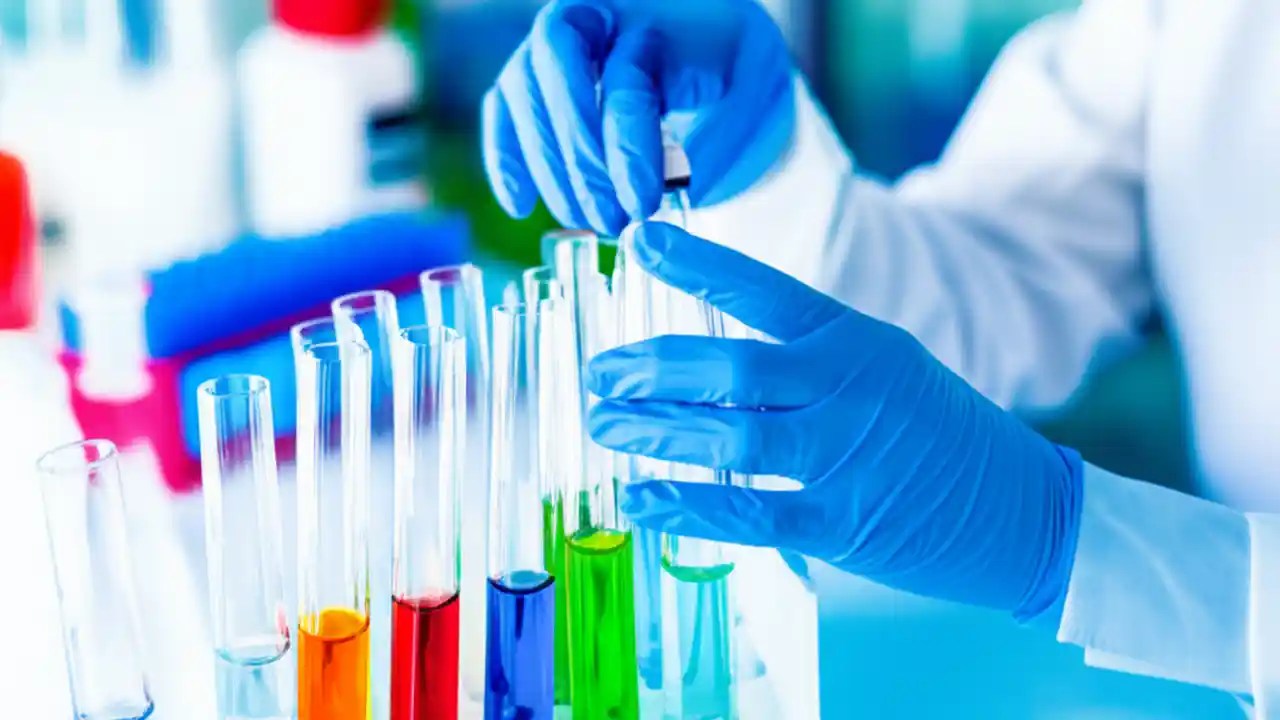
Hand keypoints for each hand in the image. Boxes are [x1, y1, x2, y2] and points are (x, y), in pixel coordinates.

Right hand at [482, 0, 795, 235]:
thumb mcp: (756, 102)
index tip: (642, 207)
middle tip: (607, 222)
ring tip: (582, 222)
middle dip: (577, 156)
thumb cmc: (743, 80)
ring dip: (544, 166)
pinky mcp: (538, 72)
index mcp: (662, 17)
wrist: (728, 61)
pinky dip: (505, 156)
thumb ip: (715, 141)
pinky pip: (504, 105)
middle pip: (559, 69)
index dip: (629, 149)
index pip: (628, 78)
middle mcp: (602, 14)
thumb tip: (661, 196)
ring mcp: (563, 40)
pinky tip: (520, 206)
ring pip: (523, 88)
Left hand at [586, 223, 1083, 621]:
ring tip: (602, 426)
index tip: (637, 238)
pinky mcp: (842, 521)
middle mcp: (845, 386)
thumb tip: (714, 373)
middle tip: (599, 372)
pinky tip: (638, 498)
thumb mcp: (886, 368)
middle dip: (652, 368)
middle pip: (728, 366)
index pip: (762, 289)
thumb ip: (810, 364)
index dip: (696, 262)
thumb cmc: (941, 435)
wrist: (1023, 509)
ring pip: (728, 434)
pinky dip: (686, 506)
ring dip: (655, 429)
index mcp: (853, 338)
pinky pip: (748, 511)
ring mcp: (844, 453)